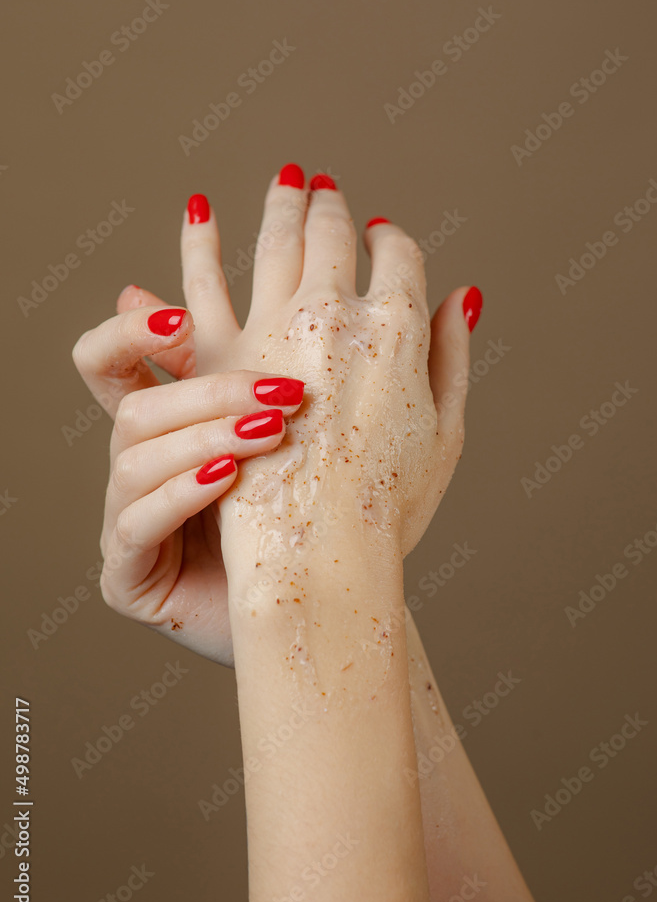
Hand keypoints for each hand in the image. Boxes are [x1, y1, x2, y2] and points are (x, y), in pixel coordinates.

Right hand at [71, 297, 303, 665]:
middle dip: (208, 393)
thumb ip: (249, 370)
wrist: (306, 606)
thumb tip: (219, 295)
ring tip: (268, 433)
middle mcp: (134, 472)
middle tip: (280, 391)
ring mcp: (123, 524)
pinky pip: (137, 523)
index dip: (129, 334)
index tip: (183, 315)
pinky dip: (182, 493)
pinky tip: (227, 478)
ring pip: (134, 459)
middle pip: (133, 409)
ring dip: (205, 438)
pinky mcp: (127, 577)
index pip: (106, 364)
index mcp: (160, 431)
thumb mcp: (275, 431)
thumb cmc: (292, 516)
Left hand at [177, 173, 480, 585]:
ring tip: (285, 180)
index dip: (389, 241)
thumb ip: (453, 356)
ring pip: (276, 242)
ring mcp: (275, 331)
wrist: (320, 553)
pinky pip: (202, 281)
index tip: (379, 235)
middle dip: (330, 207)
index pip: (397, 256)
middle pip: (333, 236)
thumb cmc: (391, 505)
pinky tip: (199, 213)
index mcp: (398, 328)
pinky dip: (200, 241)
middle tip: (322, 187)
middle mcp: (336, 314)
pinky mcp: (223, 356)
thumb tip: (465, 295)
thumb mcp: (446, 431)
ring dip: (282, 205)